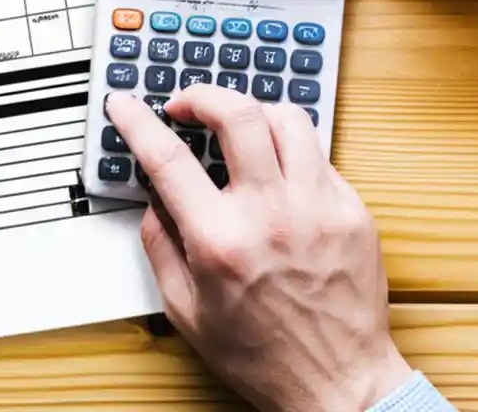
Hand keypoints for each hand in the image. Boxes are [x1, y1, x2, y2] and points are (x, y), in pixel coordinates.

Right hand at [107, 88, 410, 411]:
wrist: (340, 383)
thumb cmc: (266, 356)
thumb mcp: (186, 311)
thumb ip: (161, 246)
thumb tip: (153, 200)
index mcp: (221, 240)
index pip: (168, 158)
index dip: (138, 121)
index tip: (125, 104)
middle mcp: (271, 214)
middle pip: (237, 113)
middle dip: (203, 94)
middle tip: (187, 103)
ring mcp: (318, 207)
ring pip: (287, 119)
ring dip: (253, 111)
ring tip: (236, 127)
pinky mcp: (352, 211)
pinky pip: (318, 154)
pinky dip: (290, 150)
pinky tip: (276, 169)